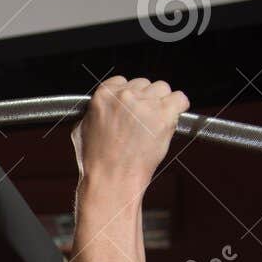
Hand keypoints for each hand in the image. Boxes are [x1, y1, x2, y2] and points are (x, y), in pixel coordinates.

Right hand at [71, 77, 189, 190]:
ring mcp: (146, 105)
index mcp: (104, 95)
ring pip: (163, 89)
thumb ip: (92, 113)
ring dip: (162, 103)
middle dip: (145, 100)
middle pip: (145, 84)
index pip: (123, 81)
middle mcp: (125, 96)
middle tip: (142, 121)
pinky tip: (172, 119)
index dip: (129, 96)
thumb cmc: (96, 162)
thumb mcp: (81, 131)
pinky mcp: (164, 115)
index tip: (131, 108)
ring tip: (154, 124)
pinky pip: (180, 99)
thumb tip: (98, 110)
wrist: (111, 180)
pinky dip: (179, 107)